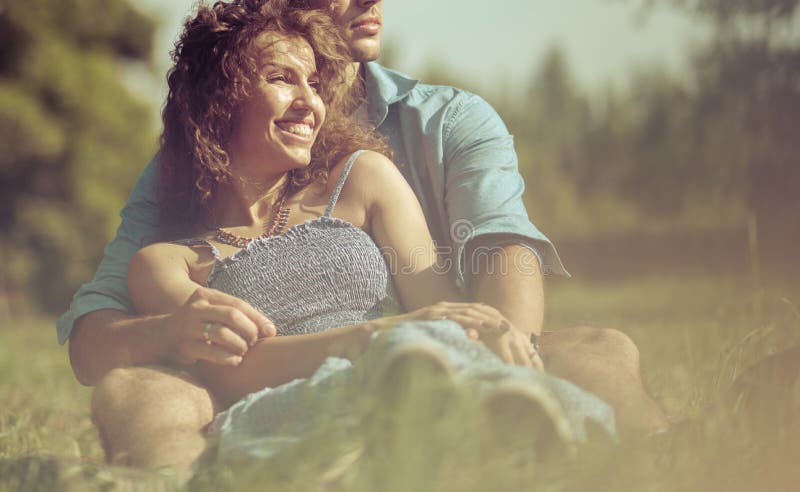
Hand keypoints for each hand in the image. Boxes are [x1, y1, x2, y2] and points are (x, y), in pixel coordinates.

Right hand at [164, 287, 275, 365]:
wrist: (161, 336)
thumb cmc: (198, 324)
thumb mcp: (213, 312)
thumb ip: (238, 316)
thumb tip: (271, 330)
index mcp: (205, 295)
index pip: (238, 304)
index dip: (257, 318)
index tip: (271, 331)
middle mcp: (195, 308)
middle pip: (231, 316)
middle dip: (249, 331)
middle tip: (253, 342)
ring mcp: (188, 328)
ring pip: (222, 334)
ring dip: (240, 345)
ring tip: (243, 351)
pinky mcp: (185, 347)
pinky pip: (212, 352)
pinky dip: (228, 358)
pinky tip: (235, 360)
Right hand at [398, 301, 542, 369]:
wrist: (384, 331)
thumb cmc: (411, 337)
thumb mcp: (436, 336)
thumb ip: (453, 336)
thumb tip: (473, 342)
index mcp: (449, 311)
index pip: (478, 310)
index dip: (495, 317)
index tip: (510, 327)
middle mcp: (446, 307)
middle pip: (478, 308)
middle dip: (496, 318)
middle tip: (513, 328)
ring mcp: (439, 310)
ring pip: (469, 311)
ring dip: (488, 319)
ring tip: (504, 329)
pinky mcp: (431, 315)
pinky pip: (453, 318)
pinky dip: (469, 322)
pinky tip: (480, 328)